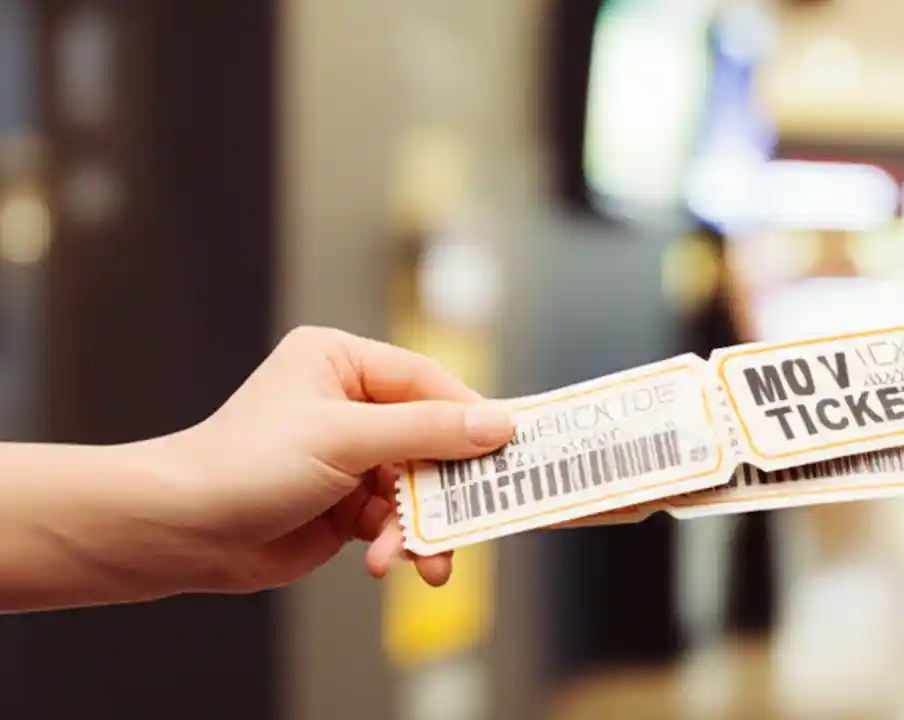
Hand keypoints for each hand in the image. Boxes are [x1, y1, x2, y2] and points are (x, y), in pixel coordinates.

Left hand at [148, 326, 512, 591]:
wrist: (182, 532)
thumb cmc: (247, 463)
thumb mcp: (344, 438)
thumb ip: (426, 432)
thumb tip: (498, 424)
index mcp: (342, 361)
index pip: (426, 381)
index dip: (470, 415)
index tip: (509, 446)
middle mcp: (348, 402)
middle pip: (429, 439)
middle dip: (446, 486)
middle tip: (478, 515)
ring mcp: (348, 455)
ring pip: (415, 486)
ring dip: (423, 526)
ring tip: (428, 562)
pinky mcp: (345, 503)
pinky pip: (395, 519)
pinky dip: (398, 543)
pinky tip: (386, 565)